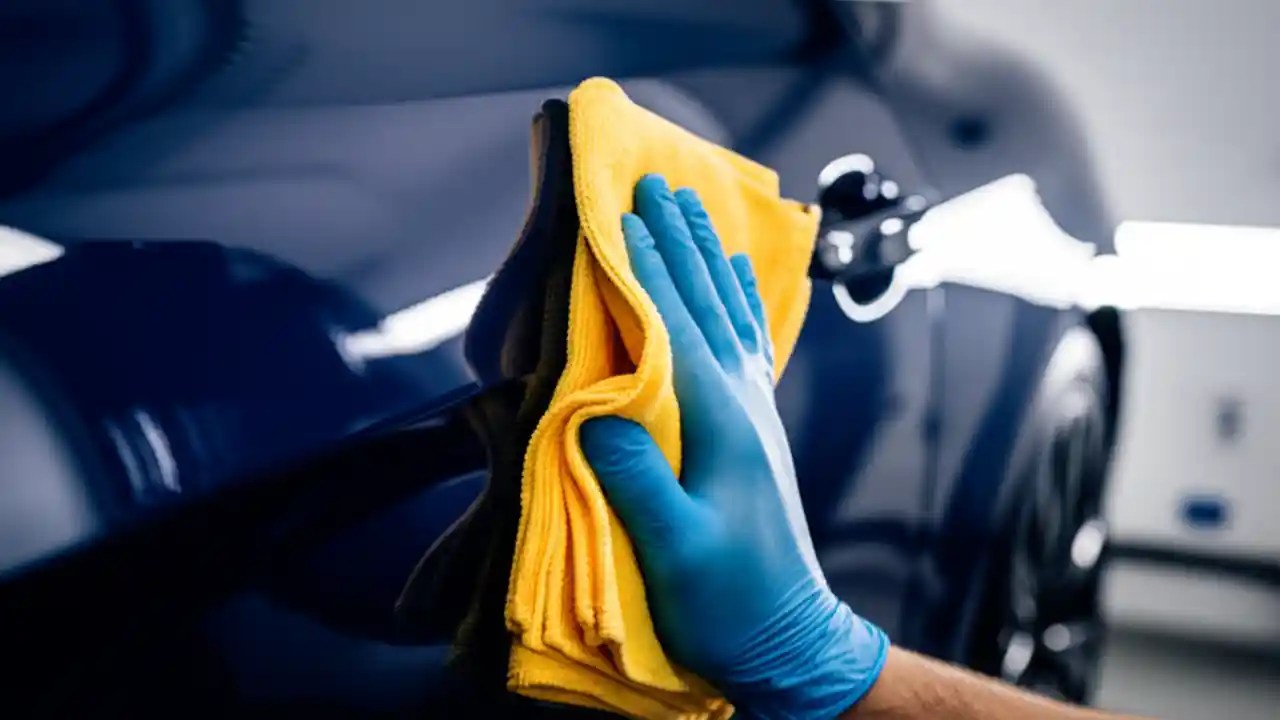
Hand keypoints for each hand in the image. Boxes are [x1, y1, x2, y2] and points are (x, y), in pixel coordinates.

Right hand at [581, 175, 888, 717]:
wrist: (790, 638)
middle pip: (706, 303)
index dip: (645, 269)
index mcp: (721, 422)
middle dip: (678, 240)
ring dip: (707, 256)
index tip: (619, 214)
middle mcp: (745, 403)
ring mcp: (757, 413)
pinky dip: (738, 300)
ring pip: (730, 314)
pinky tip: (734, 280)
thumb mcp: (676, 550)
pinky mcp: (758, 429)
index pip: (675, 327)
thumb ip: (638, 479)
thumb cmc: (729, 603)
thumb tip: (597, 409)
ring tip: (692, 208)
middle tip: (656, 181)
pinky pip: (748, 343)